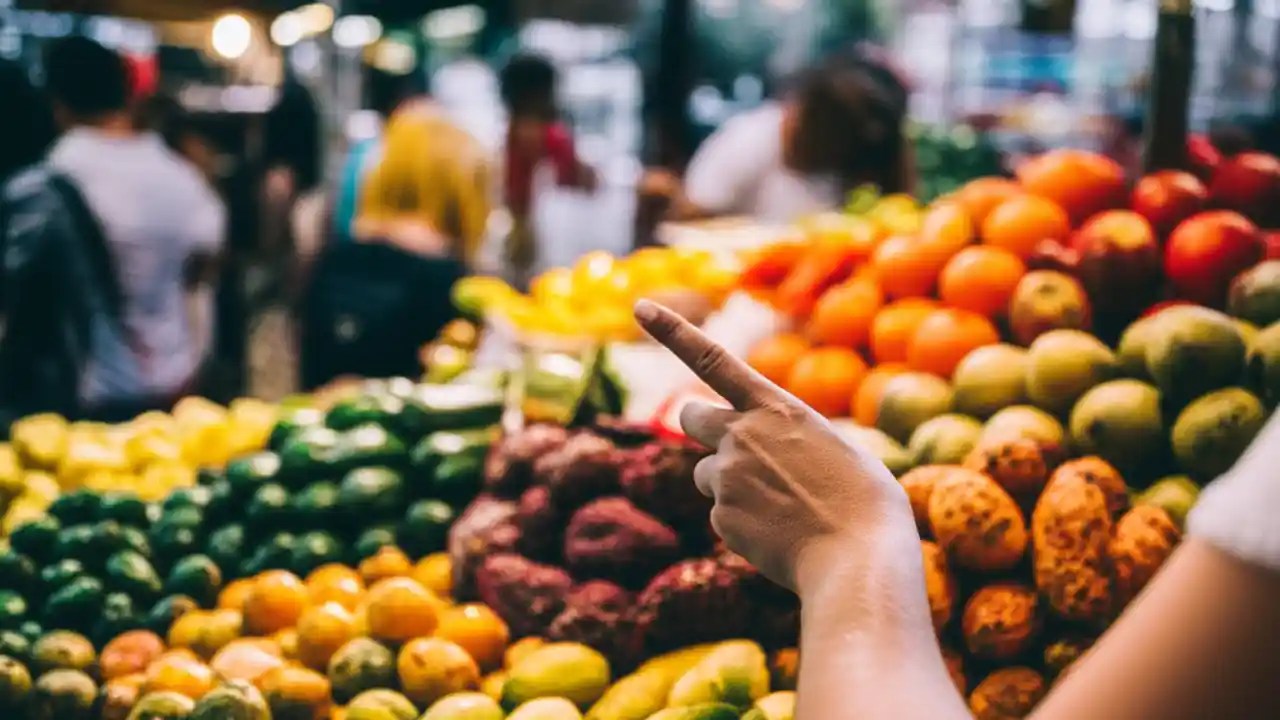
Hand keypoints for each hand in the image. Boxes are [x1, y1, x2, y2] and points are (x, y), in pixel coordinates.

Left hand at [635, 300, 913, 593]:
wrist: (859, 559)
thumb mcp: (838, 449)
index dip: (672, 331)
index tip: (640, 307)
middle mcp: (742, 435)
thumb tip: (771, 457)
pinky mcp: (722, 518)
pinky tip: (780, 537)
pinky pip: (722, 515)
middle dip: (699, 425)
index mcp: (776, 408)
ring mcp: (727, 477)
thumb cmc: (867, 504)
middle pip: (690, 416)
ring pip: (706, 475)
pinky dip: (744, 525)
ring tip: (779, 509)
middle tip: (728, 447)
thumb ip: (793, 439)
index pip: (713, 359)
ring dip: (730, 485)